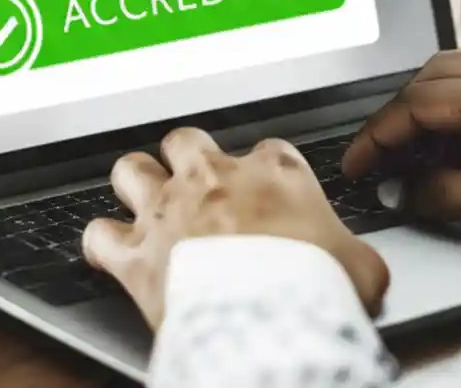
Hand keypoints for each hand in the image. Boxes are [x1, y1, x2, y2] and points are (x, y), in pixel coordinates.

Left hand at [82, 128, 389, 329]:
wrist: (270, 320)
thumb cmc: (317, 289)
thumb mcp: (362, 267)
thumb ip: (355, 254)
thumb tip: (363, 269)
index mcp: (274, 172)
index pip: (266, 150)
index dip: (264, 171)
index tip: (268, 194)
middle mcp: (213, 179)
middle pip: (185, 140)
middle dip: (186, 158)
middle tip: (195, 182)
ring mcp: (168, 210)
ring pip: (131, 169)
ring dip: (136, 185)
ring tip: (144, 202)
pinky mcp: (135, 252)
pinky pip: (97, 234)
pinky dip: (102, 244)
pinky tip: (111, 253)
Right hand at [342, 49, 460, 220]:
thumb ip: (460, 193)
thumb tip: (407, 189)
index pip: (423, 101)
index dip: (379, 133)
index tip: (357, 164)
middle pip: (433, 74)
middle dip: (397, 116)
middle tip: (377, 161)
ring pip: (459, 74)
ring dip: (428, 113)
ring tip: (418, 166)